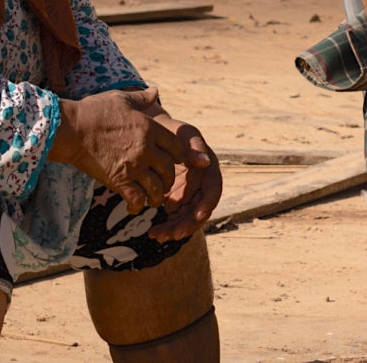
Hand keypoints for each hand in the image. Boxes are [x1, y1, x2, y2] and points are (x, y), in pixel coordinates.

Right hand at [49, 87, 186, 213]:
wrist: (71, 129)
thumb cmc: (93, 111)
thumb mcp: (120, 98)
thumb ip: (141, 98)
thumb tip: (155, 91)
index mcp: (149, 128)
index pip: (176, 146)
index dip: (179, 156)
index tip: (176, 161)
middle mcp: (146, 148)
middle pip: (169, 170)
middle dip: (169, 179)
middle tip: (164, 183)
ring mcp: (133, 166)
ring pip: (157, 188)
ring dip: (156, 197)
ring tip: (152, 199)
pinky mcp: (119, 181)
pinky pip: (137, 199)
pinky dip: (138, 206)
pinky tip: (134, 206)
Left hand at [140, 103, 222, 241]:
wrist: (156, 136)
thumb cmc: (171, 131)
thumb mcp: (183, 133)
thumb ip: (194, 146)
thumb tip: (206, 162)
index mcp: (209, 170)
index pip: (212, 191)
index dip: (207, 204)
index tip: (198, 215)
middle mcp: (202, 185)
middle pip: (200, 210)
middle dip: (188, 224)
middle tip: (173, 234)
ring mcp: (190, 195)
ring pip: (187, 218)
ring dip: (175, 229)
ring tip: (158, 235)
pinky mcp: (177, 201)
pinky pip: (175, 219)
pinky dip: (166, 227)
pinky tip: (154, 233)